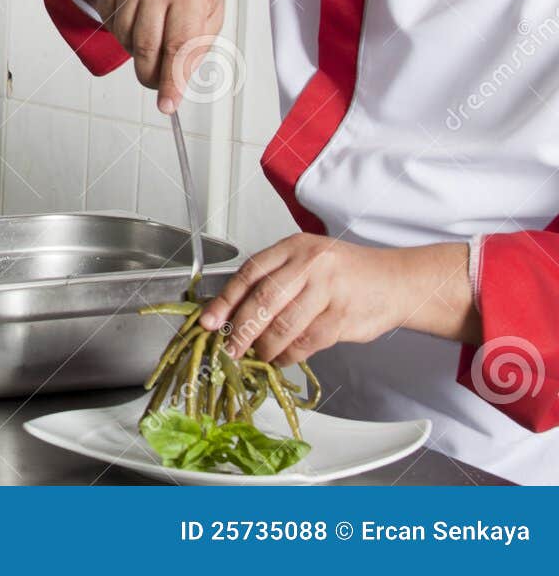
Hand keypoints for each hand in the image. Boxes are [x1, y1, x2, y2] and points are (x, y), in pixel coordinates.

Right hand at [67, 0, 224, 113]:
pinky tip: (138, 21)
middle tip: (157, 84)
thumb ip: (200, 42)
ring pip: (126, 39)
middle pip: (147, 48)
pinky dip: (124, 34)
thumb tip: (181, 79)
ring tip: (153, 39)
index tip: (168, 104)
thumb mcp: (212, 1)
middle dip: (152, 75)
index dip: (173, 81)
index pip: (179, 46)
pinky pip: (111, 24)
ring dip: (138, 53)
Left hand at [197, 234, 479, 366]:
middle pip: (263, 300)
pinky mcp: (342, 317)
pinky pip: (306, 342)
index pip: (250, 273)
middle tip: (228, 348)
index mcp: (294, 248)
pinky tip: (280, 358)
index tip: (209, 320)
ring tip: (255, 355)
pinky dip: (288, 354)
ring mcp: (328, 291)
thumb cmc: (345, 274)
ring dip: (264, 347)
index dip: (226, 300)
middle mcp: (309, 265)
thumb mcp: (307, 262)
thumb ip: (273, 280)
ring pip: (283, 325)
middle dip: (240, 329)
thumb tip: (231, 311)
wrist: (396, 281)